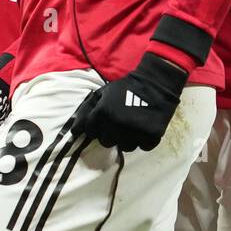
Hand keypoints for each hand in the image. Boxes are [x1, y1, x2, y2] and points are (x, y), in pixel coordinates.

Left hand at [71, 53, 186, 151]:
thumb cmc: (126, 88)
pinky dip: (143, 139)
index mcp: (102, 113)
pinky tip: (143, 127)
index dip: (95, 127)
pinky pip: (142, 147)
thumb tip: (74, 130)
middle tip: (119, 122)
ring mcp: (134, 132)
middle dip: (109, 133)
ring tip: (132, 125)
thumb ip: (87, 110)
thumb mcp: (103, 93)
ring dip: (126, 138)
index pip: (90, 132)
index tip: (103, 122)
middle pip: (106, 142)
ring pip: (124, 147)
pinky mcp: (151, 136)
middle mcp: (116, 125)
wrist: (155, 83)